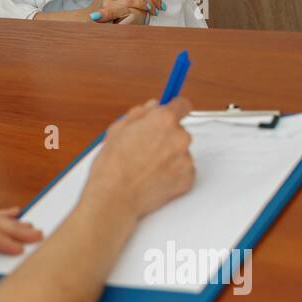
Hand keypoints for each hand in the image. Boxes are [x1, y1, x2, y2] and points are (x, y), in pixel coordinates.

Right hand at [85, 97, 193, 220]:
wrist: (115, 197)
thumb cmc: (113, 165)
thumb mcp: (118, 129)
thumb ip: (140, 113)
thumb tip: (152, 107)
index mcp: (163, 119)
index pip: (182, 104)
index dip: (174, 108)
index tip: (172, 112)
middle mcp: (180, 137)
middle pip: (179, 131)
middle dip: (166, 137)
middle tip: (146, 148)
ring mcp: (186, 159)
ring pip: (180, 152)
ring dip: (169, 156)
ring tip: (146, 166)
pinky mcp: (188, 179)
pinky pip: (183, 171)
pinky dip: (172, 173)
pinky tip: (153, 177)